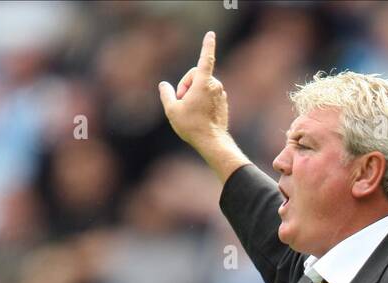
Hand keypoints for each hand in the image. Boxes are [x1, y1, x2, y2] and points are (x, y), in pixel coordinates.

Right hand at [158, 31, 228, 154]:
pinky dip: (201, 100)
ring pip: (202, 86)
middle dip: (186, 85)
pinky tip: (198, 114)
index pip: (205, 58)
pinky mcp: (223, 103)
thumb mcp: (172, 109)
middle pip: (195, 76)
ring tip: (189, 110)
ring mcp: (221, 95)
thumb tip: (164, 85)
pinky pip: (208, 95)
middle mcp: (215, 85)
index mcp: (203, 83)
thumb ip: (166, 94)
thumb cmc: (192, 126)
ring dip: (193, 94)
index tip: (210, 34)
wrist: (212, 143)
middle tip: (181, 102)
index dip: (207, 45)